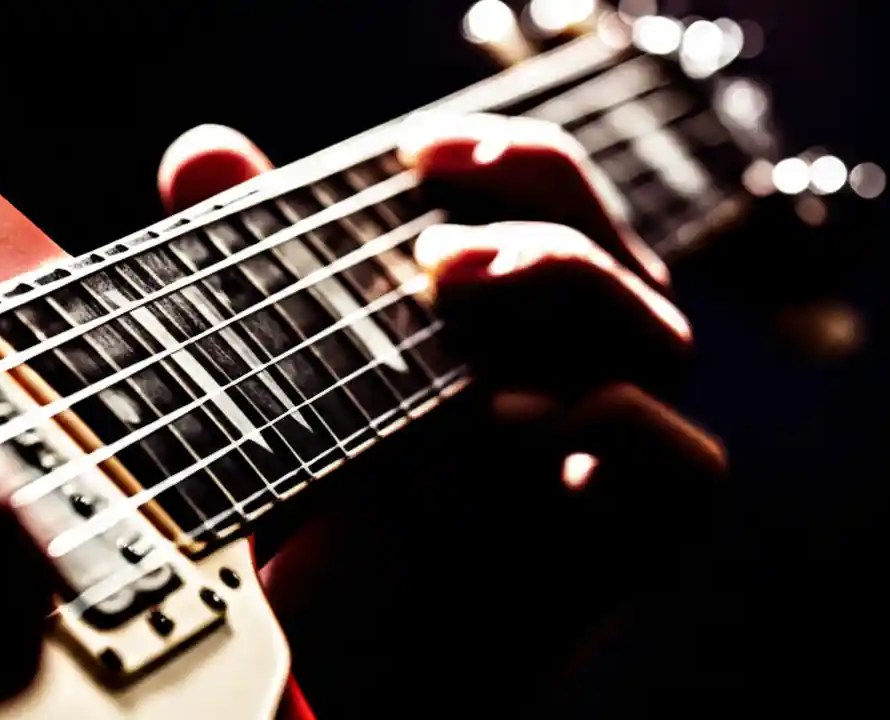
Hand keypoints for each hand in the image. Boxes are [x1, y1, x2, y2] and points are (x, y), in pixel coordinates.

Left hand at [156, 115, 726, 717]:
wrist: (337, 659)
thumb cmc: (323, 510)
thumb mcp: (283, 376)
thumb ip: (260, 266)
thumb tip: (204, 154)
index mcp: (510, 321)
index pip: (550, 206)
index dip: (504, 163)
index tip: (412, 153)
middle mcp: (572, 371)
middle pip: (612, 251)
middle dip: (535, 209)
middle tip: (430, 239)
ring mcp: (608, 452)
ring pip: (656, 337)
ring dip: (567, 285)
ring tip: (455, 284)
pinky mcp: (631, 533)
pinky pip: (684, 465)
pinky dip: (620, 426)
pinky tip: (511, 414)